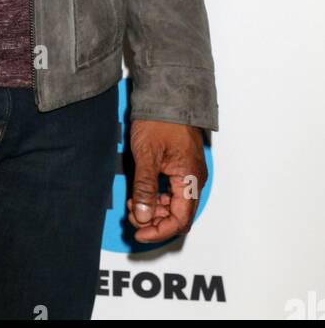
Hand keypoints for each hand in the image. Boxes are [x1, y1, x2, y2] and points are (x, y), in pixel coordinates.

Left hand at [127, 119, 206, 243]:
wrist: (166, 94)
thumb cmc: (160, 120)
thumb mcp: (146, 155)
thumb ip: (145, 188)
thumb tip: (142, 216)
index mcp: (190, 179)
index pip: (180, 220)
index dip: (159, 230)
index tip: (139, 232)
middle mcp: (194, 179)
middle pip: (179, 215)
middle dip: (155, 220)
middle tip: (132, 216)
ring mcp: (189, 173)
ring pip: (175, 204)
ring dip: (155, 209)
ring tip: (133, 203)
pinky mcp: (181, 166)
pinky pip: (172, 191)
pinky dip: (157, 196)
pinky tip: (141, 193)